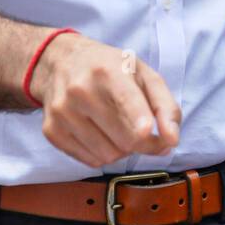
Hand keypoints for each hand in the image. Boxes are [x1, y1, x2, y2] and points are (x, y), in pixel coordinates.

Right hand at [29, 32, 180, 166]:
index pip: (126, 103)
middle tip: (146, 133)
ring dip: (122, 150)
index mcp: (107, 71)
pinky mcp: (52, 131)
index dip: (141, 123)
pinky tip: (100, 133)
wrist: (60, 62)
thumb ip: (165, 106)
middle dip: (144, 143)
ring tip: (118, 127)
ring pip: (109, 155)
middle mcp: (80, 91)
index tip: (151, 133)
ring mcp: (62, 113)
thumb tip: (172, 140)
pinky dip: (103, 154)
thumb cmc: (110, 69)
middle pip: (125, 140)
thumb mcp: (144, 74)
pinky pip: (90, 161)